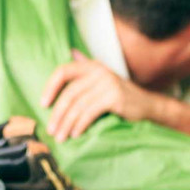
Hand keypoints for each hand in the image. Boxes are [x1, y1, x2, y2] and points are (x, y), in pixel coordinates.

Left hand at [40, 50, 154, 141]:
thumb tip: (72, 52)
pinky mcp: (115, 97)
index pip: (63, 71)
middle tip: (51, 130)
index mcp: (91, 66)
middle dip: (57, 114)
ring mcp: (108, 83)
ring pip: (78, 105)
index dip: (50, 87)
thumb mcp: (101, 80)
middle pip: (69, 93)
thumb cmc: (118, 96)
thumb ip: (86, 69)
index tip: (42, 104)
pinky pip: (90, 112)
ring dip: (67, 124)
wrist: (147, 105)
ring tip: (61, 137)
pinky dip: (80, 125)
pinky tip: (75, 134)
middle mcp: (99, 71)